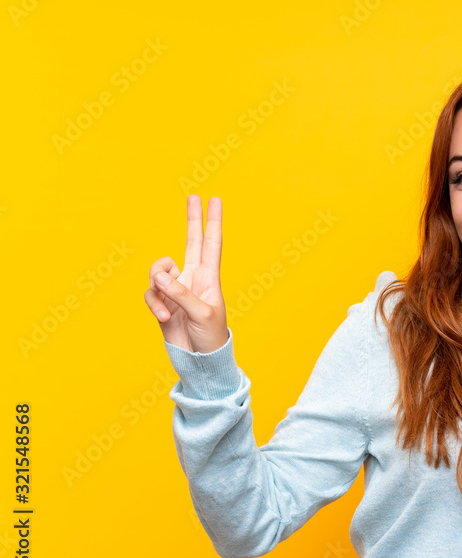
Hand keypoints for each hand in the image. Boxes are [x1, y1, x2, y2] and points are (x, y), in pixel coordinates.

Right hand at [143, 195, 228, 353]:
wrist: (198, 360)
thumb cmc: (209, 337)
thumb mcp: (201, 314)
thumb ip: (181, 293)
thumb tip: (160, 276)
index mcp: (209, 278)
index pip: (212, 244)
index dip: (213, 222)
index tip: (215, 200)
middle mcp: (192, 278)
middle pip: (191, 242)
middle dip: (192, 220)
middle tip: (193, 196)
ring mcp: (176, 289)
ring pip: (159, 270)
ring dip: (158, 285)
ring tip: (167, 306)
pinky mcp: (161, 302)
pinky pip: (150, 293)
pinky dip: (154, 303)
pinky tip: (164, 316)